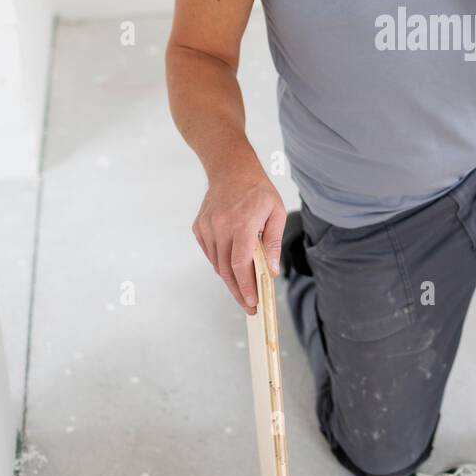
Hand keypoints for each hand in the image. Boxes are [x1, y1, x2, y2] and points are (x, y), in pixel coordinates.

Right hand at [192, 165, 285, 314]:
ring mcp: (207, 227)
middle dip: (238, 291)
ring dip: (230, 279)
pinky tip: (232, 267)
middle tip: (249, 306)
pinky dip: (220, 263)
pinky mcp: (199, 228)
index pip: (240, 264)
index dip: (246, 286)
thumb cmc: (258, 190)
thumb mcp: (276, 212)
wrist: (230, 169)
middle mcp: (220, 227)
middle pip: (226, 270)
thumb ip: (273, 243)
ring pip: (217, 264)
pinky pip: (210, 253)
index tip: (252, 302)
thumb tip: (272, 270)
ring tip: (243, 290)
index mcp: (242, 224)